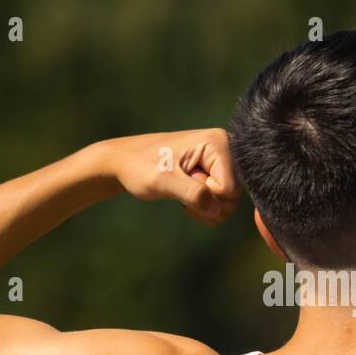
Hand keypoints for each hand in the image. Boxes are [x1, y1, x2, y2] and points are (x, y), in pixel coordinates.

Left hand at [99, 128, 238, 224]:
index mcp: (217, 143)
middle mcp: (225, 149)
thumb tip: (217, 210)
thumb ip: (192, 194)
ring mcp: (220, 162)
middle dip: (206, 203)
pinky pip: (219, 202)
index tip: (181, 183)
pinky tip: (185, 195)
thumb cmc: (139, 166)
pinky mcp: (213, 173)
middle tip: (180, 190)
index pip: (228, 188)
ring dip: (203, 208)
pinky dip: (202, 207)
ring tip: (180, 193)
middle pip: (232, 197)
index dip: (205, 195)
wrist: (123, 163)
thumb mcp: (163, 180)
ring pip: (227, 203)